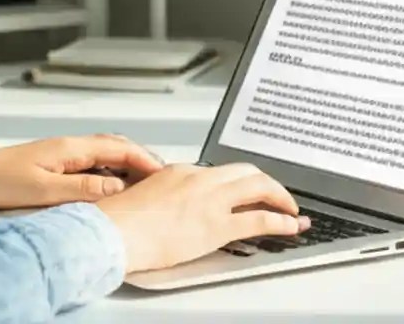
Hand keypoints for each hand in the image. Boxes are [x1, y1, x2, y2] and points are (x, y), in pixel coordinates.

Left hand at [0, 134, 164, 209]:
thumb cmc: (0, 179)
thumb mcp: (45, 190)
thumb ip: (84, 189)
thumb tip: (117, 188)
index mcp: (71, 148)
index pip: (120, 149)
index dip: (145, 160)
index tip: (164, 172)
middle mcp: (70, 145)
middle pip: (117, 146)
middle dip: (142, 159)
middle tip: (161, 176)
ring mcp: (63, 152)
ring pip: (105, 153)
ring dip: (126, 164)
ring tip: (142, 181)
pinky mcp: (55, 161)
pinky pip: (92, 161)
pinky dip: (109, 169)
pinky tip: (110, 185)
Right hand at [95, 162, 310, 272]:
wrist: (111, 232)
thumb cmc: (118, 221)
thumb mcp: (143, 197)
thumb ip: (163, 197)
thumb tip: (169, 208)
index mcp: (179, 171)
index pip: (219, 172)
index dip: (238, 182)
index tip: (244, 190)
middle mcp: (199, 180)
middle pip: (246, 171)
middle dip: (267, 182)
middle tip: (277, 194)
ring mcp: (210, 201)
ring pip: (259, 187)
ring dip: (281, 197)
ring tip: (291, 210)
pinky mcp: (217, 226)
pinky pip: (260, 219)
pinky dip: (281, 221)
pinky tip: (289, 226)